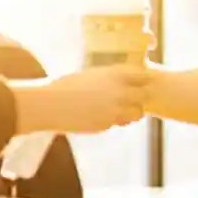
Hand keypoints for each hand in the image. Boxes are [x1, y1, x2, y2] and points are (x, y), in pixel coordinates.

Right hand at [11, 64, 148, 134]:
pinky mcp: (109, 124)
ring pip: (138, 113)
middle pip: (145, 95)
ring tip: (119, 109)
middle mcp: (120, 91)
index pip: (143, 75)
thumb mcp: (90, 74)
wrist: (52, 105)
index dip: (141, 79)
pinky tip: (102, 116)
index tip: (137, 82)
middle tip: (130, 98)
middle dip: (140, 97)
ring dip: (132, 112)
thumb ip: (108, 77)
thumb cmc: (65, 86)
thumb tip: (118, 78)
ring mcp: (116, 109)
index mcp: (116, 73)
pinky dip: (116, 121)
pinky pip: (120, 123)